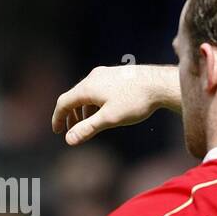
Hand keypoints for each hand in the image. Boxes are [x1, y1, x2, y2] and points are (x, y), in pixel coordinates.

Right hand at [51, 64, 179, 144]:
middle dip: (71, 115)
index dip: (58, 118)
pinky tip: (105, 111)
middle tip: (72, 131)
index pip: (63, 102)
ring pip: (87, 93)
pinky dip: (95, 103)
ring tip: (89, 124)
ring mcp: (105, 74)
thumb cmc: (135, 101)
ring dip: (84, 110)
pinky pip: (98, 90)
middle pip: (74, 97)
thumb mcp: (110, 119)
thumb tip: (69, 140)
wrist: (159, 84)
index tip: (57, 131)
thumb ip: (88, 129)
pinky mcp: (117, 75)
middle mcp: (93, 78)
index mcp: (87, 88)